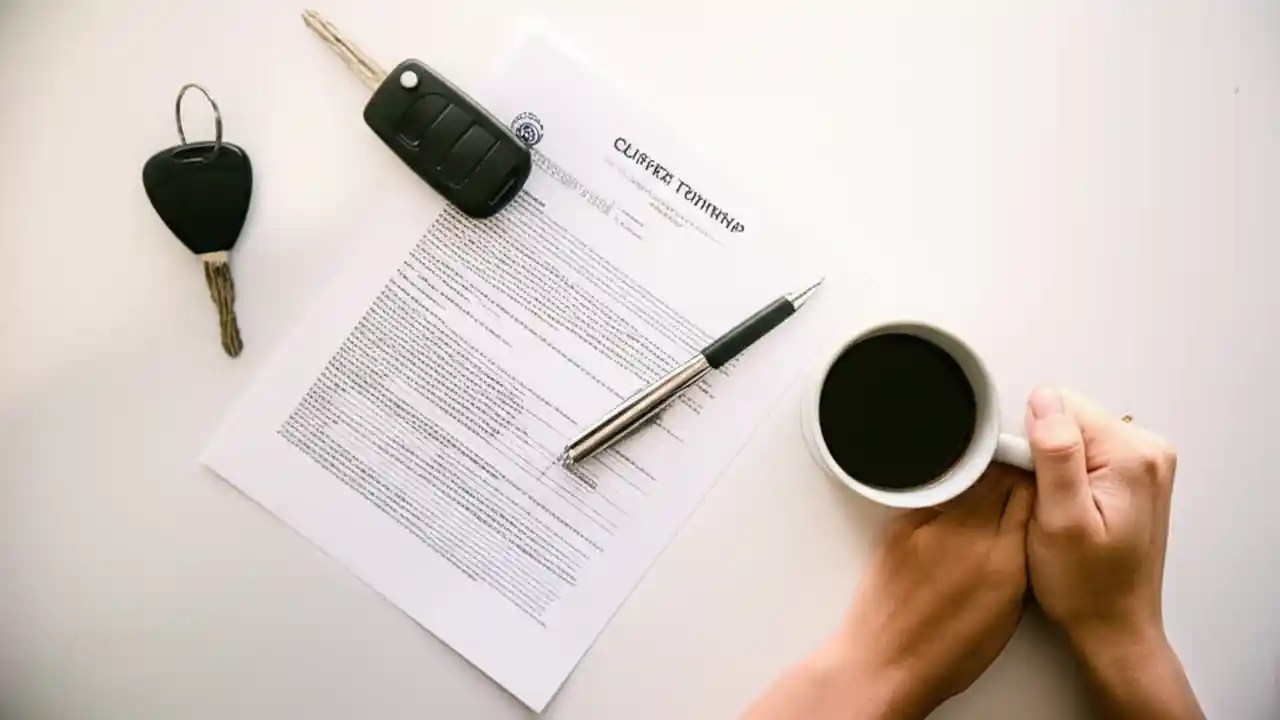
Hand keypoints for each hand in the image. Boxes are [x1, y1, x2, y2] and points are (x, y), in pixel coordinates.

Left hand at [744, 467, 1032, 719]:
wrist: (886, 662)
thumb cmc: (944, 654)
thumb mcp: (1006, 612)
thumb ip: (1020, 563)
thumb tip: (1021, 532)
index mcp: (1004, 562)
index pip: (1029, 497)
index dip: (1035, 486)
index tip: (1036, 485)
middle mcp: (969, 537)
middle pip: (1000, 479)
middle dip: (1010, 476)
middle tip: (1011, 479)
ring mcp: (931, 527)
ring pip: (967, 482)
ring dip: (979, 480)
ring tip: (980, 494)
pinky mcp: (901, 525)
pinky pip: (934, 497)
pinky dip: (946, 499)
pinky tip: (946, 517)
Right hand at [1024, 386, 1201, 717]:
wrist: (1114, 626)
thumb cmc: (1088, 587)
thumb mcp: (1061, 521)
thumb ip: (1055, 455)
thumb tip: (1044, 399)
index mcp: (1133, 454)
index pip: (1060, 406)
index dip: (1031, 444)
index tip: (1036, 488)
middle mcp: (1148, 450)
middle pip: (1068, 418)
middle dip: (1043, 457)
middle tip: (1047, 506)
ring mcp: (1144, 462)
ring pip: (1072, 435)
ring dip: (1053, 469)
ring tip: (1058, 512)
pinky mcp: (1133, 475)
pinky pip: (1083, 454)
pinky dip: (1066, 478)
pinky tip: (1068, 510)